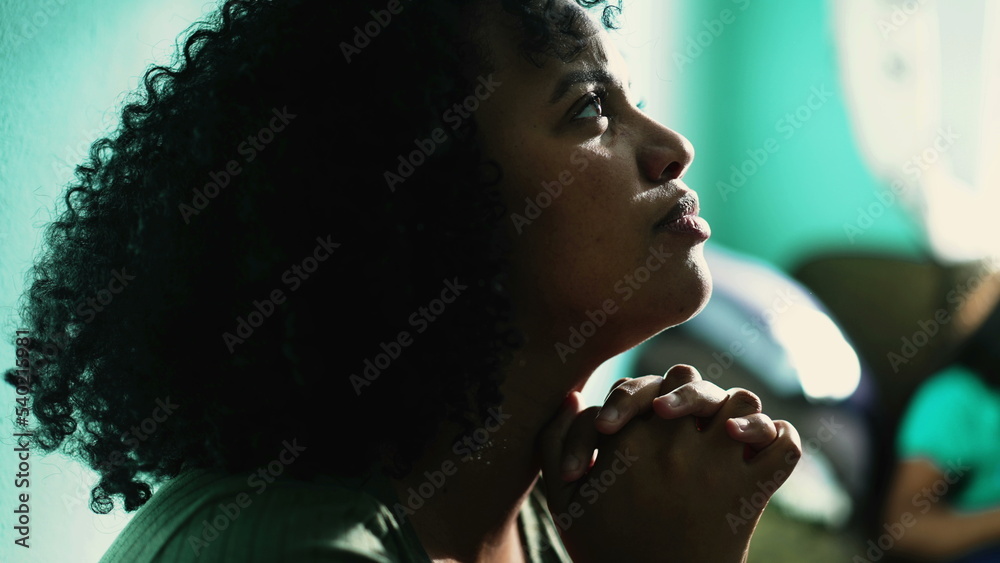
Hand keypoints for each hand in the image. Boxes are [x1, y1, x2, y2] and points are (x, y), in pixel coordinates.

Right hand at [539, 374, 800, 561]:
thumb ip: (557, 442)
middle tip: (682, 421)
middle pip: (694, 382)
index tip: (640, 428)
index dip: (644, 398)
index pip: (647, 385)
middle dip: (690, 394)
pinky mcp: (749, 495)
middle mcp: (673, 444)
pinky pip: (784, 447)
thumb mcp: (563, 500)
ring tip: (724, 432)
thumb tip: (574, 396)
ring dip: (735, 412)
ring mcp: (716, 467)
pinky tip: (759, 452)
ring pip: (742, 402)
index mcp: (626, 441)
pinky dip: (779, 441)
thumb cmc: (603, 550)